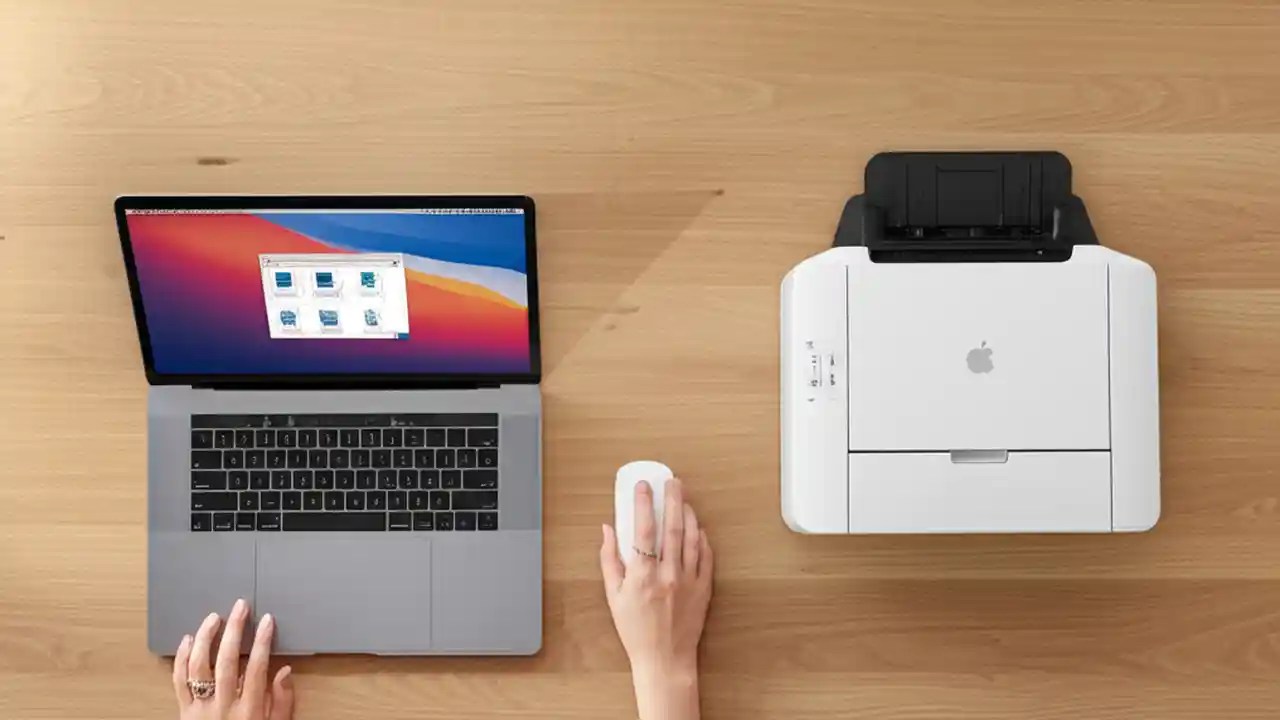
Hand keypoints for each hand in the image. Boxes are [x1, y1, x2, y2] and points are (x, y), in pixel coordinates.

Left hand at [172, 600, 294, 719]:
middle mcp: (223, 707)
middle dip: (234, 629)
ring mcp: (200, 709)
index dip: (262, 641)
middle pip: (226, 661)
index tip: (267, 621)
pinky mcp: (184, 712)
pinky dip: (181, 658)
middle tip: (240, 608)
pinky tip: (188, 640)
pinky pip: (179, 681)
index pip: (256, 667)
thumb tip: (285, 671)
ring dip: (205, 638)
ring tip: (213, 618)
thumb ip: (283, 702)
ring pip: (199, 666)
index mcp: (249, 711)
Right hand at [601, 478, 713, 719]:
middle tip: (671, 481)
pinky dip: (703, 538)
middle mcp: (667, 574)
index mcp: (642, 575)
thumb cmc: (634, 630)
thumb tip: (607, 529)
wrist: (664, 659)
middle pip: (672, 527)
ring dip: (688, 514)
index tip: (643, 486)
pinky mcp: (704, 588)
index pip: (643, 529)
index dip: (643, 503)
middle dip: (672, 499)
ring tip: (684, 499)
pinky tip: (698, 527)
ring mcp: (689, 580)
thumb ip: (609, 559)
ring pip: (692, 537)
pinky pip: (706, 555)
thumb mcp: (613, 595)